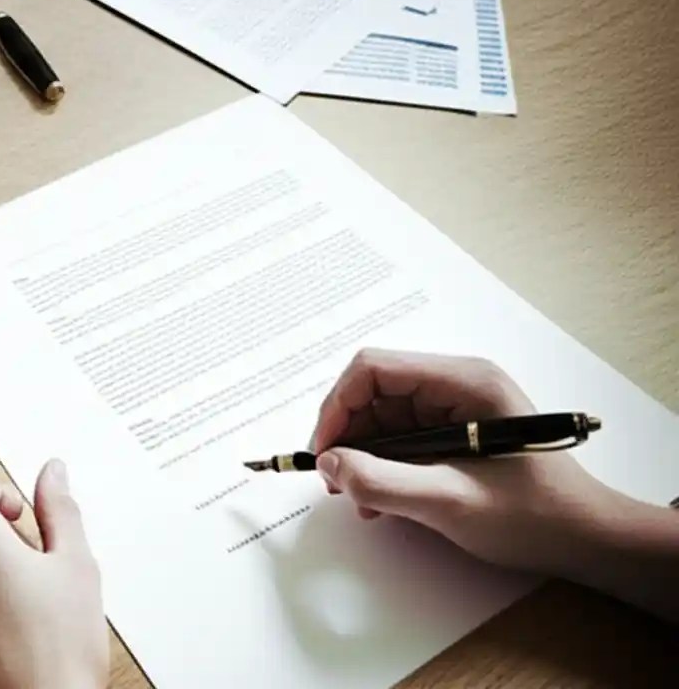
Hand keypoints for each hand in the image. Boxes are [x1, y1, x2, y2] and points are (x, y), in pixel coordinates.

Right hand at [311, 348, 617, 574]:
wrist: (584, 538)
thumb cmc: (532, 515)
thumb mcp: (449, 501)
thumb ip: (382, 482)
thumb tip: (329, 465)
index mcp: (463, 382)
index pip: (375, 369)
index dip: (338, 407)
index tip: (323, 452)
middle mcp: (457, 386)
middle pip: (375, 393)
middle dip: (348, 436)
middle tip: (336, 482)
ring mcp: (457, 409)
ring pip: (384, 419)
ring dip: (363, 457)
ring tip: (362, 499)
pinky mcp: (455, 434)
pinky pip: (402, 440)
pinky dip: (383, 467)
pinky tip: (382, 500)